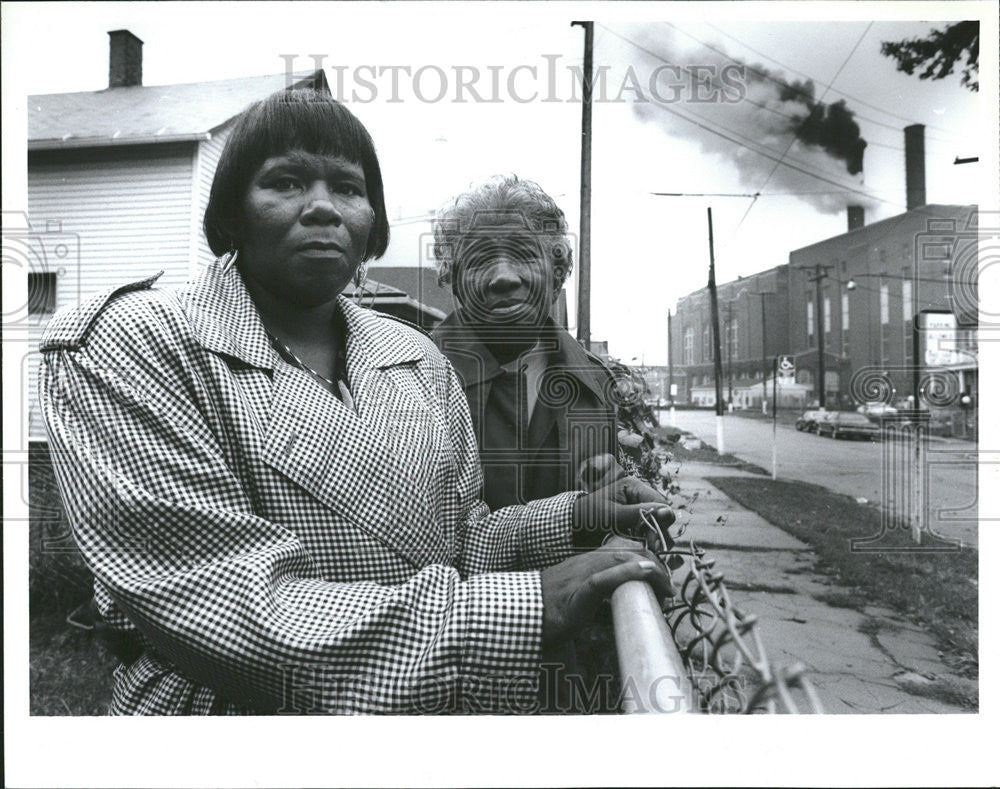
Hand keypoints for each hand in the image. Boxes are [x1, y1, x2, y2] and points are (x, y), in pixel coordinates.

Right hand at [539, 546, 675, 644]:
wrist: (522, 613)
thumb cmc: (549, 611)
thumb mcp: (580, 599)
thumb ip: (601, 600)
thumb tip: (623, 612)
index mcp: (589, 563)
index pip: (626, 551)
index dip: (649, 560)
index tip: (663, 581)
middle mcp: (588, 562)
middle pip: (630, 551)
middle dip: (656, 566)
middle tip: (668, 590)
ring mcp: (582, 574)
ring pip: (622, 558)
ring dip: (650, 570)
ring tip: (666, 587)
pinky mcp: (578, 592)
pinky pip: (604, 578)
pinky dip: (628, 573)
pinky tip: (645, 573)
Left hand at [572, 473, 674, 547]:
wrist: (572, 526)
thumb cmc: (589, 516)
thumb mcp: (613, 516)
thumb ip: (639, 513)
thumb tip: (667, 511)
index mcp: (633, 486)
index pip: (660, 502)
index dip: (662, 521)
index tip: (655, 539)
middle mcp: (639, 495)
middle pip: (661, 514)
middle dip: (658, 532)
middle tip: (653, 548)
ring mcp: (638, 508)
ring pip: (657, 524)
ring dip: (654, 538)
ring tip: (649, 551)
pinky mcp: (635, 521)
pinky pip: (648, 531)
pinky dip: (646, 541)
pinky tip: (644, 549)